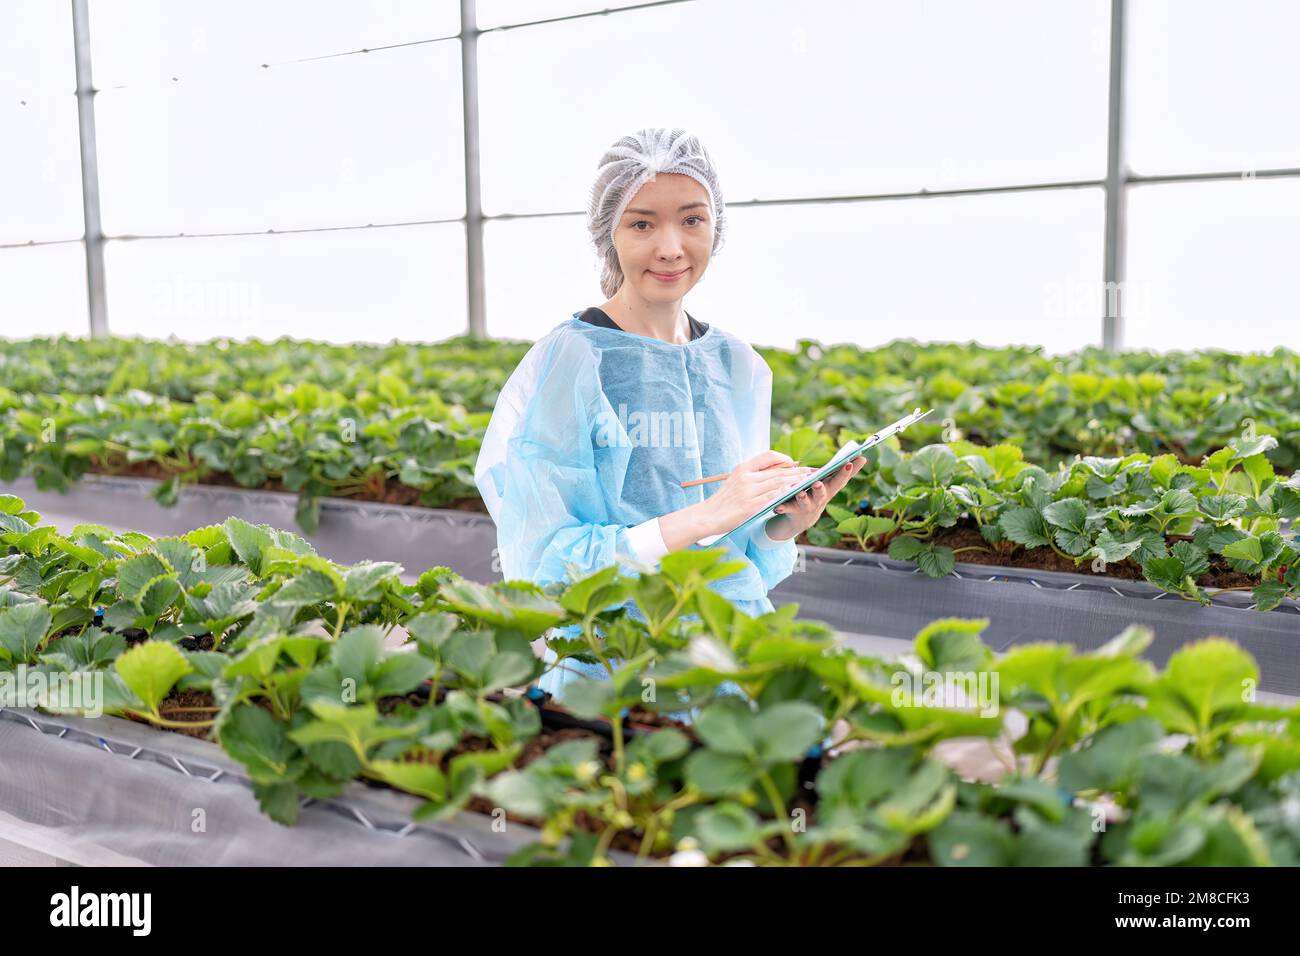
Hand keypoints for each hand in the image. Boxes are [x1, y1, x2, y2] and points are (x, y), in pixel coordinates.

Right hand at [699, 450, 814, 537]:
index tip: (794, 462)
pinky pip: (772, 498)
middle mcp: (746, 477)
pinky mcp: (750, 506)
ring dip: (796, 481)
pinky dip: (786, 494)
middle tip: (812, 471)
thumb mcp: (735, 481)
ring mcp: (748, 492)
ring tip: (809, 481)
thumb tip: (775, 472)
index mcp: (742, 469)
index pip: (768, 456)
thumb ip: (753, 475)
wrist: (707, 516)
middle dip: (797, 471)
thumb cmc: (723, 500)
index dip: (783, 458)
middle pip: (777, 471)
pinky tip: (796, 494)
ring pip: (778, 483)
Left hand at [767, 455, 868, 540]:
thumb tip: (861, 456)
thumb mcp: (828, 483)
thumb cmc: (815, 495)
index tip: (860, 458)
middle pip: (824, 493)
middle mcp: (820, 499)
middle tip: (819, 483)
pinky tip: (778, 506)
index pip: (842, 478)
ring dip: (804, 498)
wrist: (799, 520)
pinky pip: (787, 509)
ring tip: (800, 494)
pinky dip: (783, 507)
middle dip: (823, 487)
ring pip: (806, 503)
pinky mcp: (793, 512)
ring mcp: (807, 507)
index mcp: (829, 488)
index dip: (851, 470)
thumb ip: (839, 472)